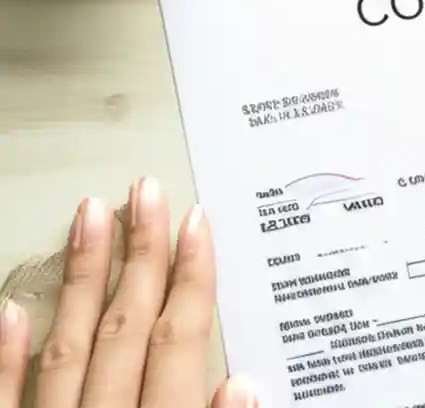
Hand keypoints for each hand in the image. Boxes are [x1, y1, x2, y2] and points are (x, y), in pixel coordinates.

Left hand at [0, 177, 257, 407]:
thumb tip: (244, 385)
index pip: (179, 342)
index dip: (193, 279)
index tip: (197, 224)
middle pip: (127, 327)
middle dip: (142, 255)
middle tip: (146, 194)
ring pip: (70, 346)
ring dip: (84, 277)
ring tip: (90, 216)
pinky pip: (7, 397)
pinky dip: (11, 354)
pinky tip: (12, 309)